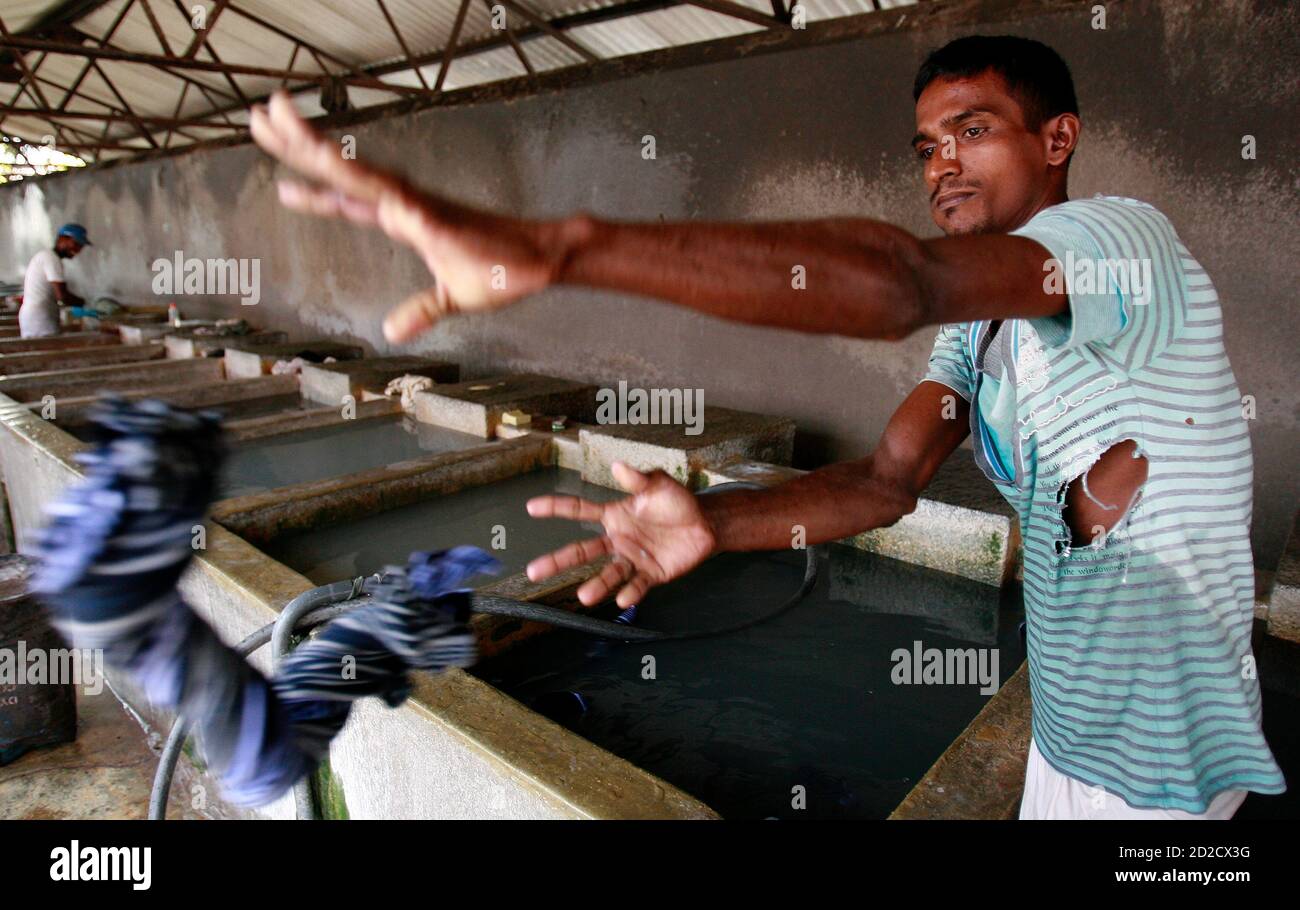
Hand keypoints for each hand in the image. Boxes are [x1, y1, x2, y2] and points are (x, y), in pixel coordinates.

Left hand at [249, 91, 569, 342]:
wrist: (541, 259)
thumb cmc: (501, 271)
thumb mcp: (451, 298)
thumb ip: (420, 310)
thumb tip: (392, 332)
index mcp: (406, 221)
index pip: (349, 203)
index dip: (315, 195)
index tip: (282, 186)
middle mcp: (407, 206)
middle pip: (343, 173)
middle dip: (301, 145)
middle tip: (260, 116)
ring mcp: (422, 209)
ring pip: (364, 177)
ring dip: (327, 155)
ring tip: (290, 130)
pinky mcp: (442, 222)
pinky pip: (403, 205)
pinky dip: (379, 194)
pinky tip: (345, 176)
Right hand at [525, 461, 718, 608]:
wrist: (704, 524)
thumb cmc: (678, 502)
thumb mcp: (658, 484)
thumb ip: (638, 479)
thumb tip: (617, 466)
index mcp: (614, 516)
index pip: (579, 511)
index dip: (556, 508)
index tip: (531, 507)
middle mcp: (618, 539)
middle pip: (582, 551)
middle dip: (557, 561)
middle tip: (533, 571)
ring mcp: (632, 559)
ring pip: (608, 574)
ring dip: (597, 586)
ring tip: (584, 597)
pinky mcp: (651, 574)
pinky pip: (637, 585)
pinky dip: (630, 593)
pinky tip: (622, 599)